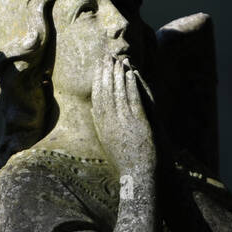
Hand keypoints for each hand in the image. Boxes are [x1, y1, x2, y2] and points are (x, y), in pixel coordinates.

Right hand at [91, 55, 156, 175]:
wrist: (138, 175)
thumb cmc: (124, 161)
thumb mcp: (107, 143)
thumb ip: (101, 125)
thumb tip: (93, 111)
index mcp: (102, 126)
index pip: (97, 97)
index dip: (97, 80)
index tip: (98, 67)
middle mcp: (110, 122)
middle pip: (106, 91)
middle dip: (106, 72)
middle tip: (106, 56)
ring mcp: (123, 122)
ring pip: (118, 93)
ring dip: (118, 75)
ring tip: (119, 60)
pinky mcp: (138, 123)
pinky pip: (132, 99)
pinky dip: (131, 85)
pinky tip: (132, 74)